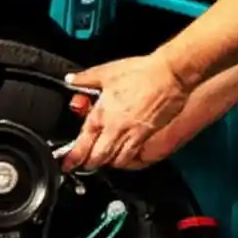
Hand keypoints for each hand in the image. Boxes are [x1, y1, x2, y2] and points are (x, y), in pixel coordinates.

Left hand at [61, 54, 191, 171]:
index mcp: (102, 114)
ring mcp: (133, 134)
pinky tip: (121, 155)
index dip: (73, 157)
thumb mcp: (106, 72)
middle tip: (82, 166)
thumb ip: (85, 78)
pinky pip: (133, 155)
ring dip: (106, 163)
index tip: (68, 163)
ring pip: (116, 160)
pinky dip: (124, 159)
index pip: (83, 142)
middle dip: (88, 164)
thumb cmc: (141, 72)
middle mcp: (116, 128)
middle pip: (98, 157)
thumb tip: (71, 79)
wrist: (170, 75)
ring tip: (101, 162)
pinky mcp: (148, 135)